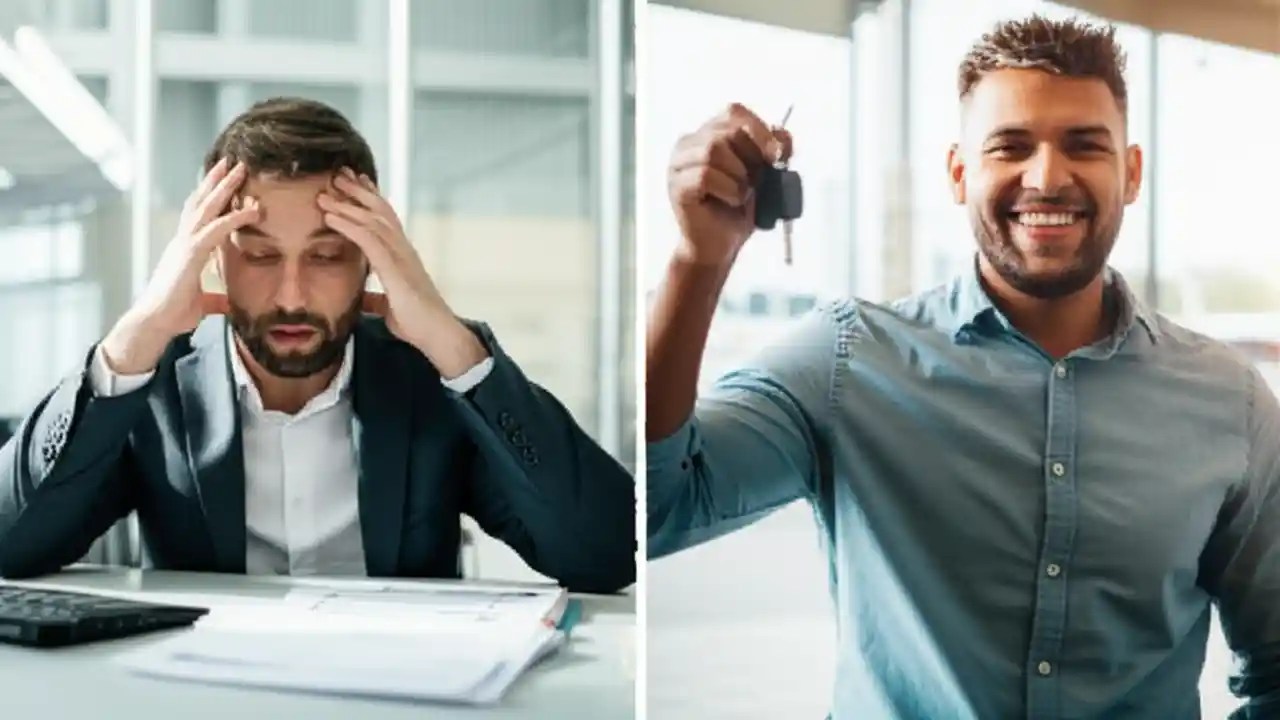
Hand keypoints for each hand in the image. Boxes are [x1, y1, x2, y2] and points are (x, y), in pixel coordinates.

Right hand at [102, 159, 258, 373]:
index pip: (198, 215)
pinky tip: (251, 210)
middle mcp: (182, 241)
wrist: (155, 322)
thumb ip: (216, 298)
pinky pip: (216, 230)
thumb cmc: (173, 313)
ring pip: (206, 208)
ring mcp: (184, 245)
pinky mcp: (190, 255)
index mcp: (185, 249)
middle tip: (230, 162)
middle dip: (215, 181)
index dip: (209, 197)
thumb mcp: (202, 303)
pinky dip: (234, 218)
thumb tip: (228, 302)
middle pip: (200, 203)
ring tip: (238, 169)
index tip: (222, 181)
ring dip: (223, 187)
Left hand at [317, 169, 487, 377]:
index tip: (352, 184)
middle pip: (379, 210)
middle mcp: (403, 249)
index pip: (385, 219)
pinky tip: (330, 217)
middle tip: (339, 173)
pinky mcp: (395, 268)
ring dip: (347, 203)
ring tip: (326, 191)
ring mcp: (401, 256)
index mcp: (403, 255)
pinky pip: (368, 240)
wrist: (437, 334)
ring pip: (372, 220)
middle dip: (358, 190)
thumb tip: (363, 299)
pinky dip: (348, 225)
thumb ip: (376, 299)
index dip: (369, 199)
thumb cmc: (418, 322)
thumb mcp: (390, 307)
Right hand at [668, 103, 791, 267]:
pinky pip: (705, 175)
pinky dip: (728, 190)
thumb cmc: (740, 209)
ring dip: (738, 176)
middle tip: (756, 181)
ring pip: (713, 151)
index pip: (734, 112)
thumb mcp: (766, 175)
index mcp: (709, 134)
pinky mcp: (677, 186)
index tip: (776, 154)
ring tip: (740, 194)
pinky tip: (731, 201)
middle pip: (726, 132)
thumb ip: (774, 150)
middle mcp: (689, 144)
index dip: (758, 128)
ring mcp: (678, 165)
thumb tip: (782, 136)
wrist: (722, 245)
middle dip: (750, 158)